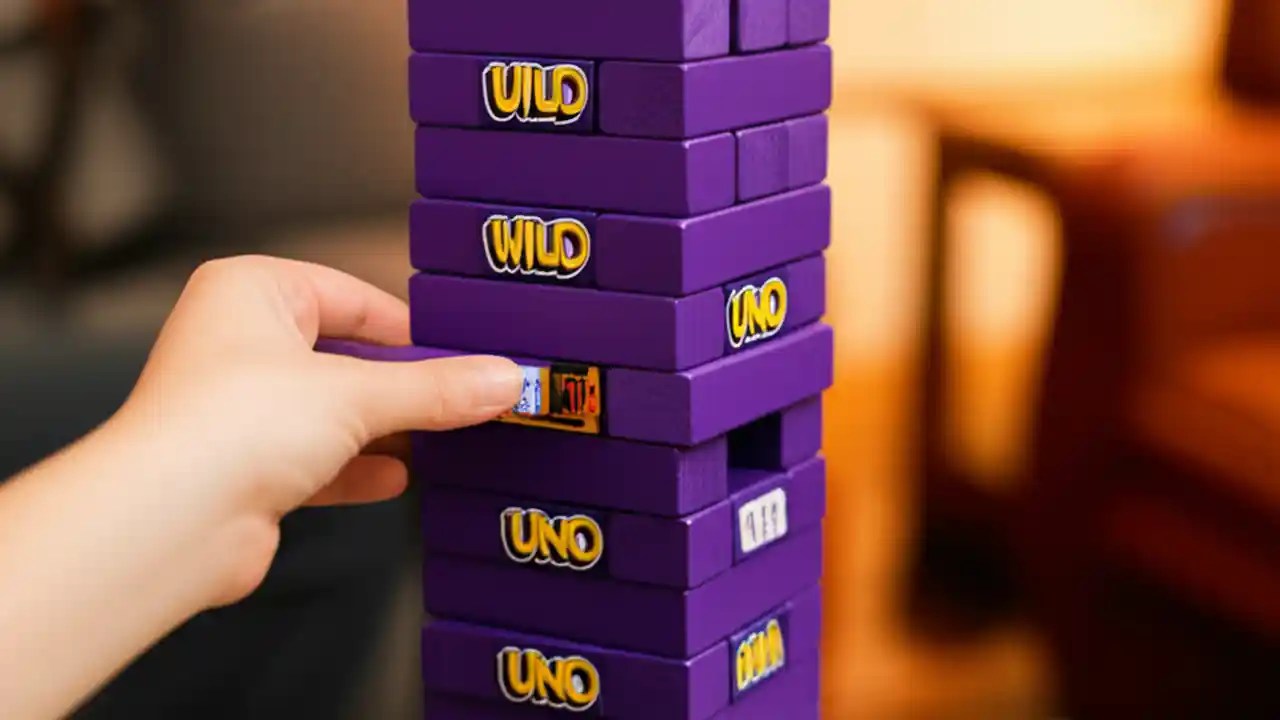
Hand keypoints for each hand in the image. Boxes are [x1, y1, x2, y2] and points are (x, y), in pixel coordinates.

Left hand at [116, 255, 522, 603]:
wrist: (167, 522)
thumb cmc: (230, 425)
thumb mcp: (357, 394)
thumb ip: (436, 389)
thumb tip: (504, 379)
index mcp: (250, 291)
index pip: (352, 296)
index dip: (411, 328)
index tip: (463, 353)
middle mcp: (237, 342)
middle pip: (346, 356)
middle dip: (403, 384)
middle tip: (465, 396)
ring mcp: (238, 408)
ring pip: (332, 411)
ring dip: (385, 429)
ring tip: (444, 438)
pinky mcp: (243, 468)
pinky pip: (316, 459)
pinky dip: (357, 469)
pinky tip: (397, 479)